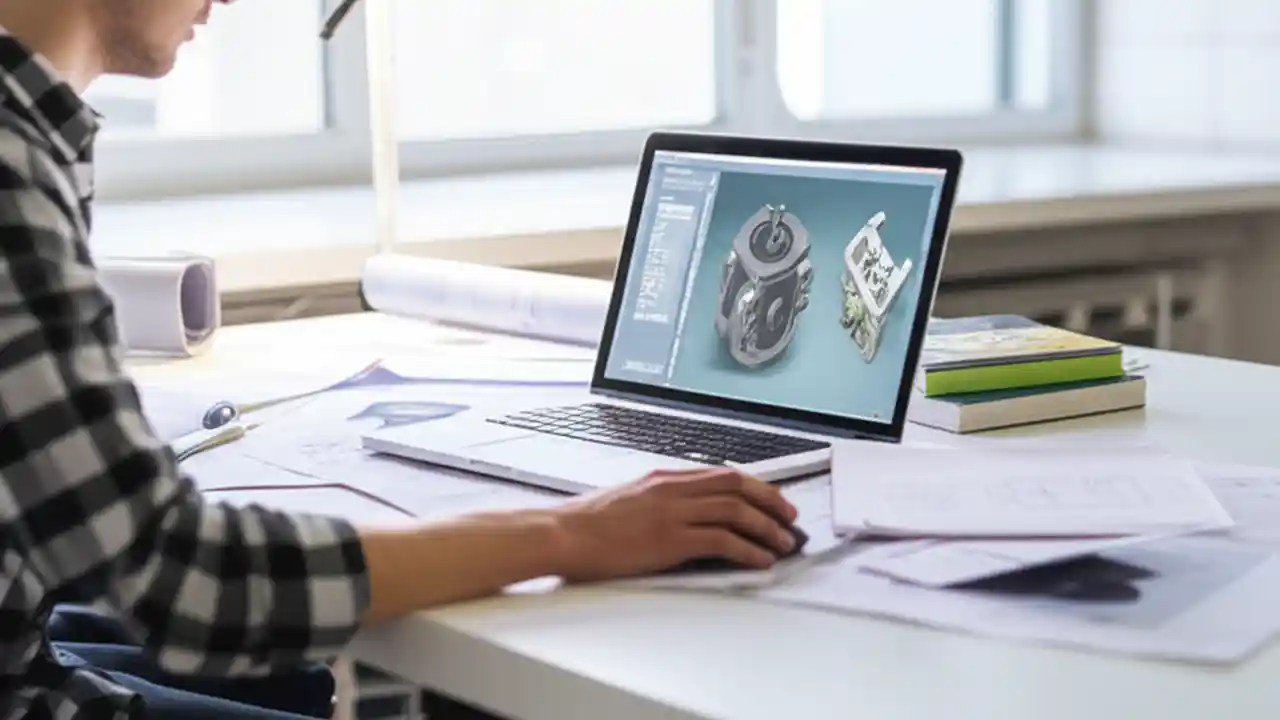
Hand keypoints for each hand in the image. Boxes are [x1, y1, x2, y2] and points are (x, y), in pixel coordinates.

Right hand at [549, 468, 798, 582]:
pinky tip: (759, 560)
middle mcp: (672, 489)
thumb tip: (683, 515)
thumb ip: (657, 502)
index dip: (754, 486)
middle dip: (770, 500)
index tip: (771, 499)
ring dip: (766, 527)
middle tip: (789, 518)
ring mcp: (672, 513)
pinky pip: (721, 541)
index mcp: (663, 478)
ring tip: (782, 543)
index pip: (721, 474)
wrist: (561, 534)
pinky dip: (748, 550)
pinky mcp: (669, 540)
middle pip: (736, 485)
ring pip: (735, 510)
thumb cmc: (585, 524)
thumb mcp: (628, 500)